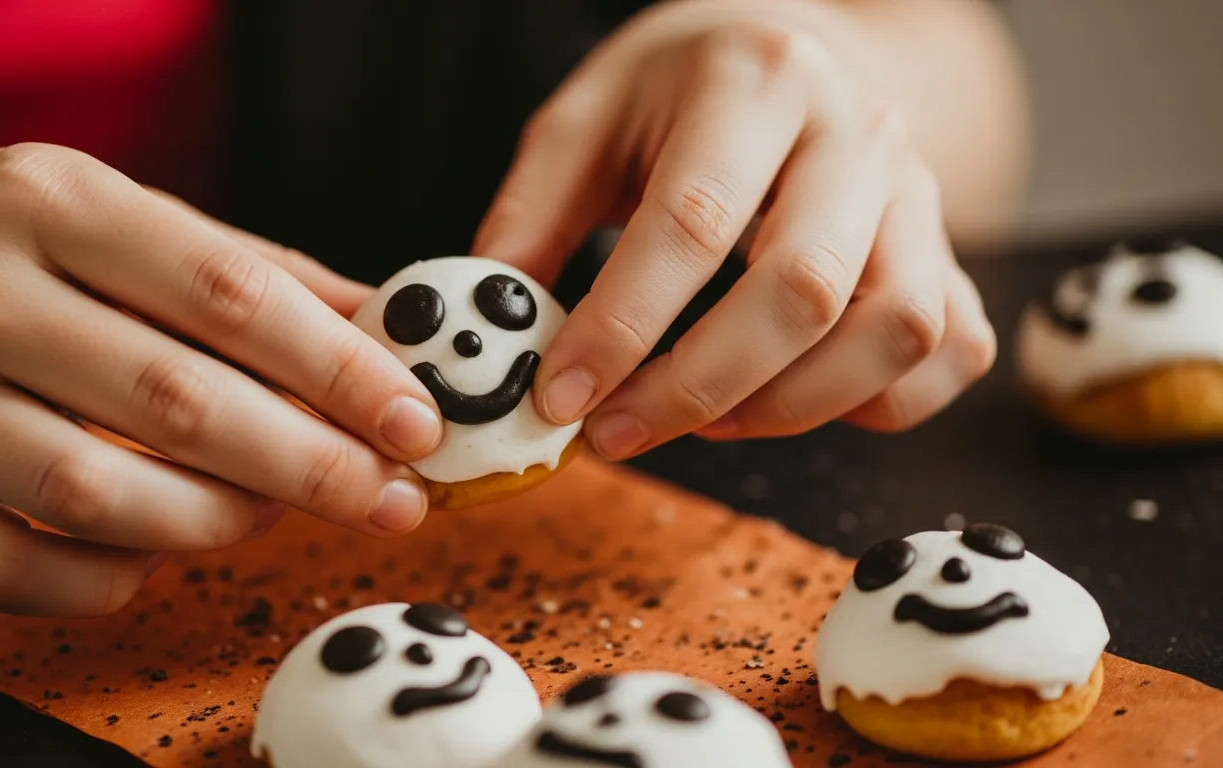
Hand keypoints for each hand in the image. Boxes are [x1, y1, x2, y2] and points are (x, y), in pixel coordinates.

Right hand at [0, 145, 440, 615]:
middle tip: (388, 497)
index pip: (227, 295)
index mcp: (50, 203)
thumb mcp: (112, 212)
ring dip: (214, 523)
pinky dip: (105, 581)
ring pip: (93, 494)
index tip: (413, 421)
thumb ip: (249, 274)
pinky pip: (8, 568)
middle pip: (175, 403)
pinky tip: (158, 558)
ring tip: (271, 512)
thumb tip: (383, 334)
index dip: (338, 370)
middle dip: (308, 465)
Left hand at [474, 0, 996, 458]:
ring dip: (790, 406)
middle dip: (699, 387)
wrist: (801, 50)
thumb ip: (534, 211)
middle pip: (803, 288)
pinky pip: (948, 350)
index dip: (623, 326)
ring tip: (703, 421)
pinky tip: (793, 400)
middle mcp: (856, 130)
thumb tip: (499, 321)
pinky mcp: (947, 248)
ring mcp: (918, 191)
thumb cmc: (686, 87)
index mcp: (754, 80)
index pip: (693, 221)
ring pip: (893, 329)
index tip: (563, 397)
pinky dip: (876, 404)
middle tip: (619, 431)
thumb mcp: (589, 117)